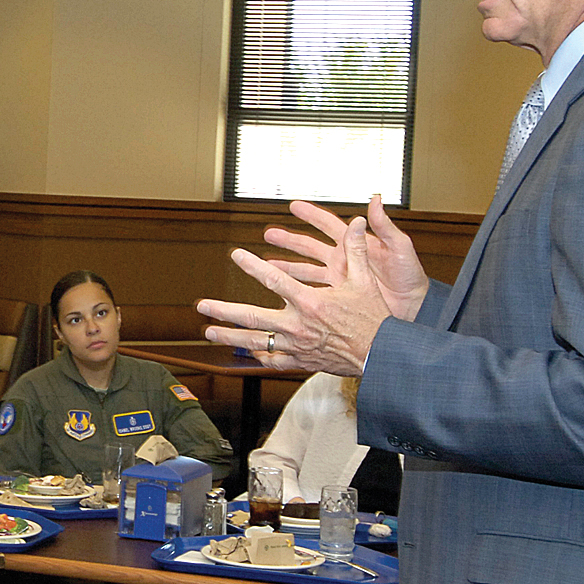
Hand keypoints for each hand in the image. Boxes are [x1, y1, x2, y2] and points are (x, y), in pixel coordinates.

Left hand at [196, 201, 397, 376]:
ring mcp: (297, 346)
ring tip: (209, 331)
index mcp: (311, 302)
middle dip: (223, 311)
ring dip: (229, 336)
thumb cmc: (374, 318)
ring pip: (255, 342)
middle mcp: (298, 325)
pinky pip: (274, 361)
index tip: (236, 254)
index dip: (253, 266)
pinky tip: (245, 353)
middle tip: (202, 306)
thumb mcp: (364, 280)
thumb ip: (356, 250)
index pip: (274, 280)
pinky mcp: (302, 361)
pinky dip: (258, 357)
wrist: (382, 356)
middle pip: (252, 317)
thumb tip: (355, 222)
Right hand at [255, 198, 426, 320]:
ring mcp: (340, 280)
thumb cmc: (412, 277)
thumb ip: (384, 225)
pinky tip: (282, 291)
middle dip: (289, 240)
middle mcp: (345, 260)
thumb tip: (375, 200)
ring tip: (268, 263)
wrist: (415, 308)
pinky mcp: (340, 298)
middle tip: (269, 234)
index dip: (311, 215)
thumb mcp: (399, 248)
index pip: (328, 224)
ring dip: (287, 265)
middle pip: (309, 246)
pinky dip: (296, 291)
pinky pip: (312, 292)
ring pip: (306, 269)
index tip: (293, 206)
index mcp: (357, 244)